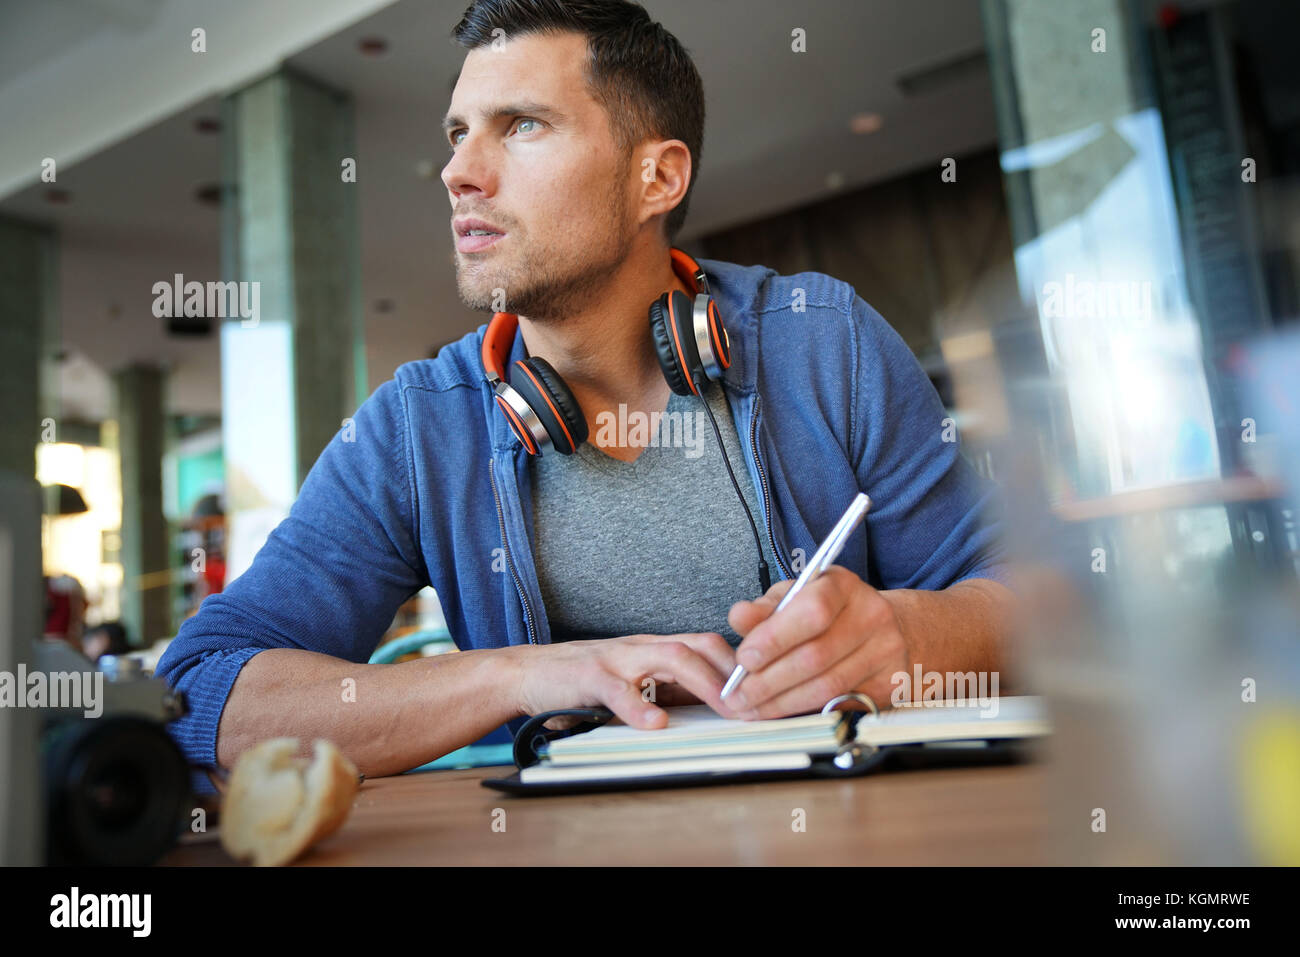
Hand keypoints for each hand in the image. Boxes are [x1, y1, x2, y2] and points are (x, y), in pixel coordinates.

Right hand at [512, 632, 744, 729]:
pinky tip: (655, 723)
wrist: (528, 674)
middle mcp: (643, 647)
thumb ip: (671, 692)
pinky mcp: (588, 675)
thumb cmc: (585, 682)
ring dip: (704, 682)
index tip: (767, 692)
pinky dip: (638, 706)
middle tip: (756, 703)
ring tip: (725, 707)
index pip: (710, 646)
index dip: (740, 666)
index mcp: (656, 649)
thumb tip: (721, 711)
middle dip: (733, 672)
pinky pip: (617, 689)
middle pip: (700, 644)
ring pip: (670, 656)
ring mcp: (617, 657)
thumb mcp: (636, 683)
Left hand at [724, 566, 908, 718]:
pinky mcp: (891, 684)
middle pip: (817, 655)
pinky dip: (805, 712)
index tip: (744, 658)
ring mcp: (886, 651)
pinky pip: (842, 705)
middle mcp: (872, 615)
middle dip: (769, 680)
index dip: (775, 638)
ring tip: (751, 708)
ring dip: (782, 703)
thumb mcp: (793, 598)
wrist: (879, 628)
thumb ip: (764, 608)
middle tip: (737, 695)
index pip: (812, 611)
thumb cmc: (826, 611)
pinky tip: (780, 714)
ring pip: (828, 686)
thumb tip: (739, 616)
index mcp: (843, 585)